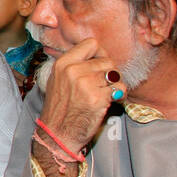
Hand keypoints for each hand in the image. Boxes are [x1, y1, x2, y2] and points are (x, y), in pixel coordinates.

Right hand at [38, 38, 123, 152]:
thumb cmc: (59, 108)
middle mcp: (73, 70)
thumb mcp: (57, 80)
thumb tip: (96, 55)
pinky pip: (120, 88)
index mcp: (63, 63)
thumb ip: (73, 65)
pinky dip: (120, 95)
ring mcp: (86, 84)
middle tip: (105, 85)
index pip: (91, 44)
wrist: (57, 133)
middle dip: (110, 73)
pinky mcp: (98, 98)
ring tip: (108, 94)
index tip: (99, 65)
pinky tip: (112, 101)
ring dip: (115, 85)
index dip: (100, 54)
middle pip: (107, 60)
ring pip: (115, 74)